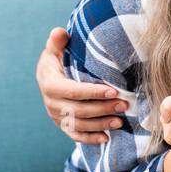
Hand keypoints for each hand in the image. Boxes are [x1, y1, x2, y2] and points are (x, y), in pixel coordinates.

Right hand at [37, 28, 127, 143]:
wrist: (46, 80)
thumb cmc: (55, 62)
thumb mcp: (53, 51)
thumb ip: (57, 42)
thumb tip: (60, 32)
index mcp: (50, 85)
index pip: (74, 91)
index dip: (94, 92)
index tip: (114, 91)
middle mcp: (52, 104)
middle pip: (80, 110)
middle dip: (103, 108)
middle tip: (124, 105)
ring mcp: (57, 117)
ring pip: (80, 125)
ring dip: (101, 124)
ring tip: (120, 121)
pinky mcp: (63, 126)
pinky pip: (76, 136)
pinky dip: (91, 139)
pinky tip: (106, 138)